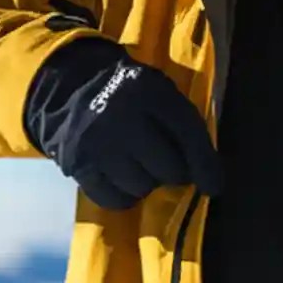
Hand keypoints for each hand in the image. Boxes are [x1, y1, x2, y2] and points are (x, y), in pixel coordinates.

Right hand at [24, 39, 223, 209]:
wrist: (69, 84)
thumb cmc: (126, 92)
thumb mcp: (158, 90)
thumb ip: (182, 122)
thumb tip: (207, 175)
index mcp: (150, 92)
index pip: (187, 133)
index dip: (205, 164)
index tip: (213, 186)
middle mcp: (123, 118)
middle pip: (166, 169)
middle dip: (172, 173)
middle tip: (164, 167)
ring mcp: (98, 144)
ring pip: (140, 187)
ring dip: (145, 184)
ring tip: (139, 169)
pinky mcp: (78, 165)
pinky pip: (112, 199)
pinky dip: (122, 197)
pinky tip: (122, 182)